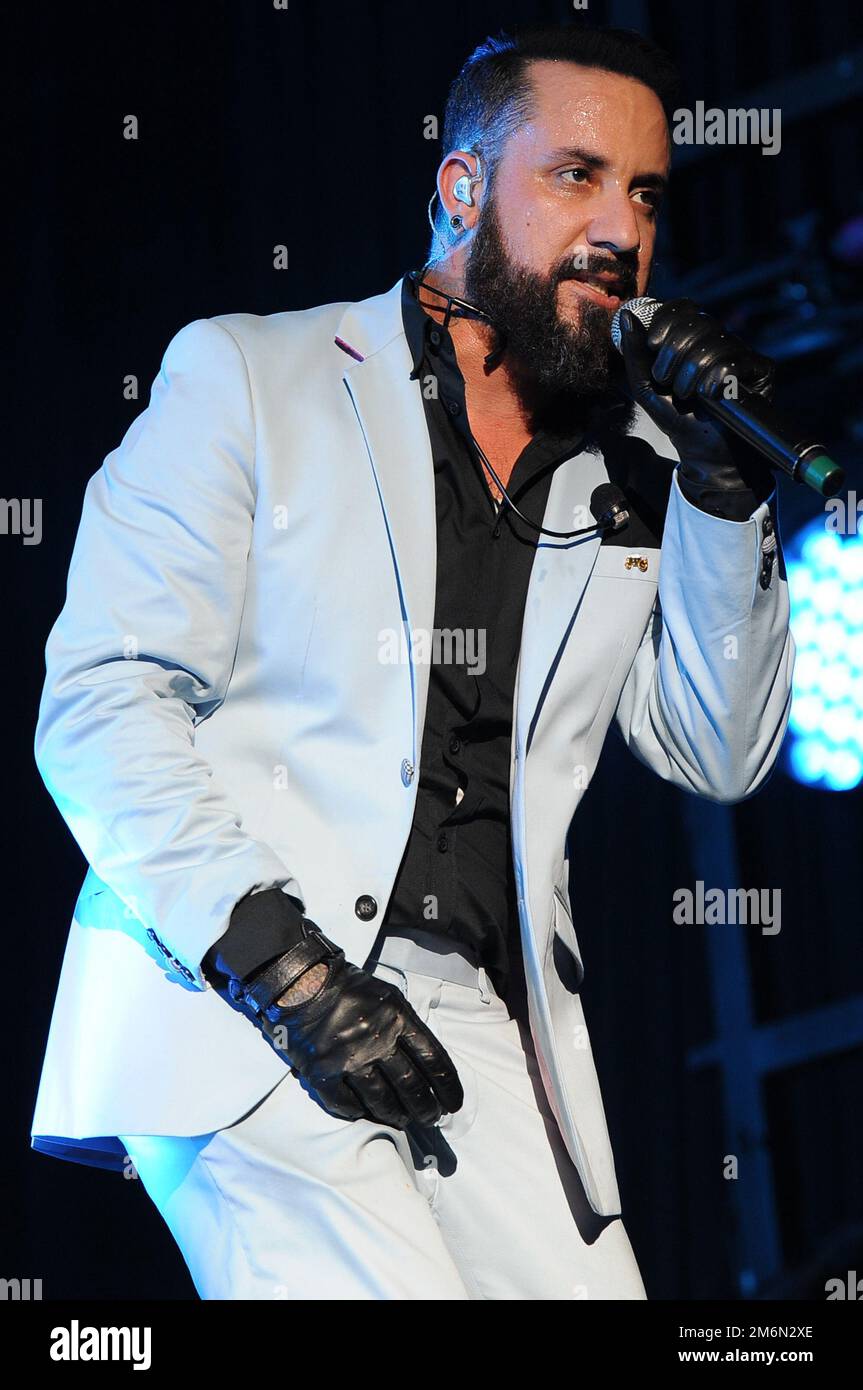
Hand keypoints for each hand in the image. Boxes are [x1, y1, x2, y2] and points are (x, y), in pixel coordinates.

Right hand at [260, 944, 463, 1129]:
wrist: (301, 982)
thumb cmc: (348, 988)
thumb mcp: (386, 996)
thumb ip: (406, 1025)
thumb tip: (425, 1060)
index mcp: (397, 1018)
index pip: (433, 1059)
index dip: (447, 1086)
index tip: (453, 1103)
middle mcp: (377, 1040)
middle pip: (411, 1086)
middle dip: (426, 1108)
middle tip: (431, 1118)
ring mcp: (348, 1059)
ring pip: (381, 1100)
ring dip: (396, 1114)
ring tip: (403, 1120)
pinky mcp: (322, 1072)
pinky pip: (345, 1103)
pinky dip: (357, 1112)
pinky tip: (365, 1114)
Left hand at [618, 298, 775, 505]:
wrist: (704, 451)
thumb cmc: (677, 416)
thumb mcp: (646, 386)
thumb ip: (634, 353)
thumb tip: (627, 315)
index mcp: (693, 337)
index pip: (682, 308)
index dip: (666, 320)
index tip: (654, 344)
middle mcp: (720, 339)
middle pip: (697, 321)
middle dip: (673, 352)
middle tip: (666, 380)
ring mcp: (742, 352)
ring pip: (713, 343)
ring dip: (690, 374)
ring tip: (687, 396)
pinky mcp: (761, 369)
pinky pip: (734, 362)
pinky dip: (713, 381)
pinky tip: (709, 398)